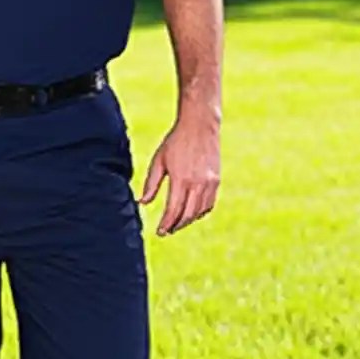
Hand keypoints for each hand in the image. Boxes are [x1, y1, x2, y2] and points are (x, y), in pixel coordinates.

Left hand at [139, 113, 220, 236]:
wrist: (199, 126)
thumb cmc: (175, 142)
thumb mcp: (158, 162)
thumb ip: (151, 184)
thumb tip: (143, 203)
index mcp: (181, 180)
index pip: (174, 211)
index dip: (166, 224)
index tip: (160, 232)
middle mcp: (198, 184)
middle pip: (187, 215)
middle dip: (176, 226)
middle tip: (166, 231)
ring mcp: (210, 183)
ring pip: (200, 212)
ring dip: (188, 221)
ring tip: (176, 224)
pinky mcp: (216, 180)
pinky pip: (209, 204)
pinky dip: (200, 212)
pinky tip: (191, 213)